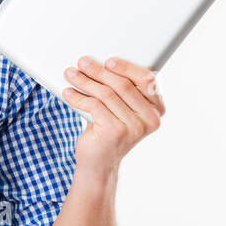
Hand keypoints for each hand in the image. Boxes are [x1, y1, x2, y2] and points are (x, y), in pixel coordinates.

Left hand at [62, 56, 164, 175]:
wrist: (99, 164)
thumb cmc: (108, 132)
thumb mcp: (120, 109)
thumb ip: (120, 90)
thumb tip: (98, 64)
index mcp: (157, 109)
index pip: (146, 80)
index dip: (126, 68)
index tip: (108, 61)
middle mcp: (149, 119)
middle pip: (123, 85)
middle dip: (99, 71)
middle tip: (82, 63)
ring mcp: (134, 127)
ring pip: (106, 93)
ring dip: (85, 81)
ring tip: (71, 74)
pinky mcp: (115, 131)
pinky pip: (93, 105)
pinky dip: (78, 98)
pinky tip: (68, 94)